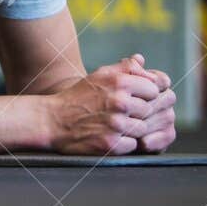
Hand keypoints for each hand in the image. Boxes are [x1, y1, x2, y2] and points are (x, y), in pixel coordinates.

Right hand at [48, 56, 176, 154]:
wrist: (52, 121)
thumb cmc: (78, 97)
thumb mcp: (98, 75)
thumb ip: (124, 68)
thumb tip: (142, 60)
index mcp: (119, 82)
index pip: (154, 90)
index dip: (145, 96)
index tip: (134, 100)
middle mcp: (120, 102)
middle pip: (150, 111)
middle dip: (138, 114)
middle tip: (121, 115)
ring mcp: (116, 124)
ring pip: (143, 129)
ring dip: (132, 130)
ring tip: (114, 126)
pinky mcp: (111, 144)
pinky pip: (132, 145)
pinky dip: (123, 144)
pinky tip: (109, 136)